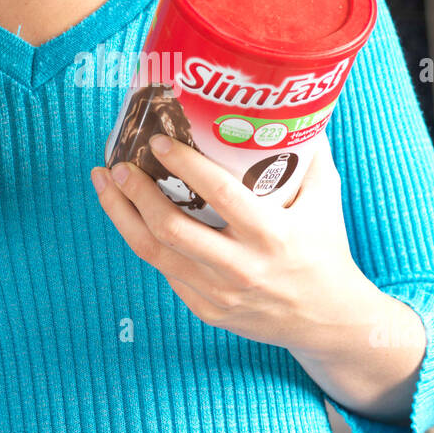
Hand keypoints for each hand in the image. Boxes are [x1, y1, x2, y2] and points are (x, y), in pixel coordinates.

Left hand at [89, 129, 369, 355]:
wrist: (328, 322)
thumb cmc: (326, 252)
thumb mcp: (326, 200)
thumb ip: (311, 155)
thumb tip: (292, 110)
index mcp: (272, 236)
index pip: (220, 195)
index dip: (184, 165)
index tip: (158, 142)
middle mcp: (241, 268)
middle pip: (171, 228)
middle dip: (136, 193)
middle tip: (117, 165)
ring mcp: (219, 294)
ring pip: (154, 253)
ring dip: (122, 215)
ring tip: (106, 185)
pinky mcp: (206, 310)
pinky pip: (166, 271)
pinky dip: (145, 240)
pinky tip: (130, 216)